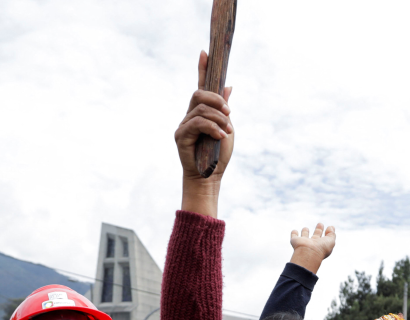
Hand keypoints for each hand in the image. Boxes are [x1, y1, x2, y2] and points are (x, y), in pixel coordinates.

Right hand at [176, 51, 233, 217]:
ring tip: (226, 132)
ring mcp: (183, 125)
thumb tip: (228, 85)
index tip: (204, 52)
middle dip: (216, 100)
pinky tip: (221, 136)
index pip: (200, 86)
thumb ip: (223, 109)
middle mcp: (189, 116)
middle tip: (229, 112)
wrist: (210, 177)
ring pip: (201, 109)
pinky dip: (212, 127)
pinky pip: (197, 123)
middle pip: (199, 94)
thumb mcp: (226, 127)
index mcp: (201, 112)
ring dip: (218, 119)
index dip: (202, 69)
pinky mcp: (180, 136)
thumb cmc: (217, 154)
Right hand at [289, 223, 335, 273]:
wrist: (308, 253)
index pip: (325, 238)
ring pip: (304, 236)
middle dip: (318, 230)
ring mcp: (304, 243)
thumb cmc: (320, 249)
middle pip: (316, 236)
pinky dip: (294, 234)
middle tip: (320, 224)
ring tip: (305, 228)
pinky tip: (294, 231)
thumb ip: (332, 234)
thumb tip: (331, 227)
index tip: (329, 227)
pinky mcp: (295, 241)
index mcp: (321, 245)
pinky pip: (294, 237)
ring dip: (305, 232)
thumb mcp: (331, 241)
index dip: (328, 233)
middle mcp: (313, 244)